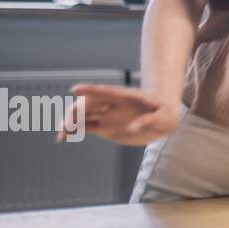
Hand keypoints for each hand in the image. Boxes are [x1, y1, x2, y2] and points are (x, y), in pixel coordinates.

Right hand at [60, 84, 179, 144]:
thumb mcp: (164, 118)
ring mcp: (107, 115)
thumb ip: (150, 121)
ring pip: (83, 115)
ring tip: (62, 136)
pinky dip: (74, 131)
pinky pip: (85, 127)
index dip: (91, 90)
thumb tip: (133, 127)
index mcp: (127, 98)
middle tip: (67, 127)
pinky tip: (65, 137)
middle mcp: (113, 104)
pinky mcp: (105, 126)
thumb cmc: (166, 115)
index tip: (75, 89)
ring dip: (70, 122)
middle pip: (88, 103)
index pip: (106, 91)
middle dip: (76, 112)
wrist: (164, 120)